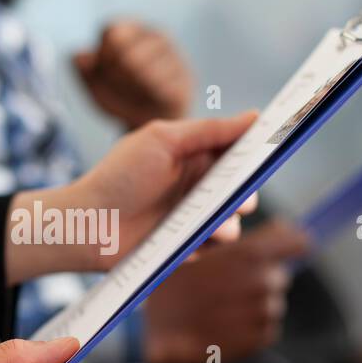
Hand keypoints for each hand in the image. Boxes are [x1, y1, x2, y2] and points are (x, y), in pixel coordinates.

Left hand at [5, 111, 258, 281]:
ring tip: (215, 226)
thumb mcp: (163, 141)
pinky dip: (208, 243)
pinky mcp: (185, 245)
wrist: (88, 224)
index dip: (255, 151)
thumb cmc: (119, 176)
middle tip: (241, 198)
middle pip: (240, 188)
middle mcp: (195, 184)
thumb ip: (210, 131)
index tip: (273, 150)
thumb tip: (255, 116)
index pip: (235, 151)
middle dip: (245, 193)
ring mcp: (191, 216)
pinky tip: (194, 242)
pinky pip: (211, 245)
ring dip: (229, 222)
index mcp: (193, 155)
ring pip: (231, 220)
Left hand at [73, 20, 193, 128]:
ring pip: (145, 73)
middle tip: (120, 89)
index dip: (104, 58)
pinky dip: (152, 100)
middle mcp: (156, 35)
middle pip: (127, 54)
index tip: (105, 72)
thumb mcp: (95, 84)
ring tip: (135, 96)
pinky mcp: (186, 78)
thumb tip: (80, 56)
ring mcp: (176, 55)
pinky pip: (162, 90)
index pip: (113, 33)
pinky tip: (151, 102)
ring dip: (134, 91)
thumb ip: (83, 69)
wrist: (154, 120)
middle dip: (117, 79)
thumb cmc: (121, 96)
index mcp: (131, 28)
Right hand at [144, 220, 310, 362]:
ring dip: (251, 302)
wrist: (152, 333)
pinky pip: (265, 327)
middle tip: (225, 284)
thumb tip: (282, 227)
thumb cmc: (170, 285)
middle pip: (278, 274)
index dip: (291, 243)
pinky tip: (221, 323)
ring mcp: (262, 314)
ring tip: (218, 306)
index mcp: (250, 254)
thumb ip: (241, 240)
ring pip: (271, 302)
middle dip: (259, 276)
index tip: (287, 245)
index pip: (296, 242)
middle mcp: (263, 283)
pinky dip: (248, 325)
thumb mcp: (195, 249)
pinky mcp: (258, 339)